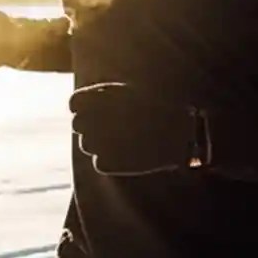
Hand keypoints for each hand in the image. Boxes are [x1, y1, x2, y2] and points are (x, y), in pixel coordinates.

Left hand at [69, 82, 206, 174]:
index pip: (75, 104)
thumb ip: (105, 99)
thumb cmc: (158, 107)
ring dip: (100, 143)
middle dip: (92, 125)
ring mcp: (96, 143)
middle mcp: (89, 120)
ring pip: (87, 144)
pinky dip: (110, 160)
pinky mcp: (107, 164)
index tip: (99, 110)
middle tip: (116, 126)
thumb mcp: (130, 93)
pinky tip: (128, 154)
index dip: (86, 107)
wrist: (182, 130)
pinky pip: (99, 163)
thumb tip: (85, 110)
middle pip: (79, 125)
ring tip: (126, 139)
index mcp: (94, 99)